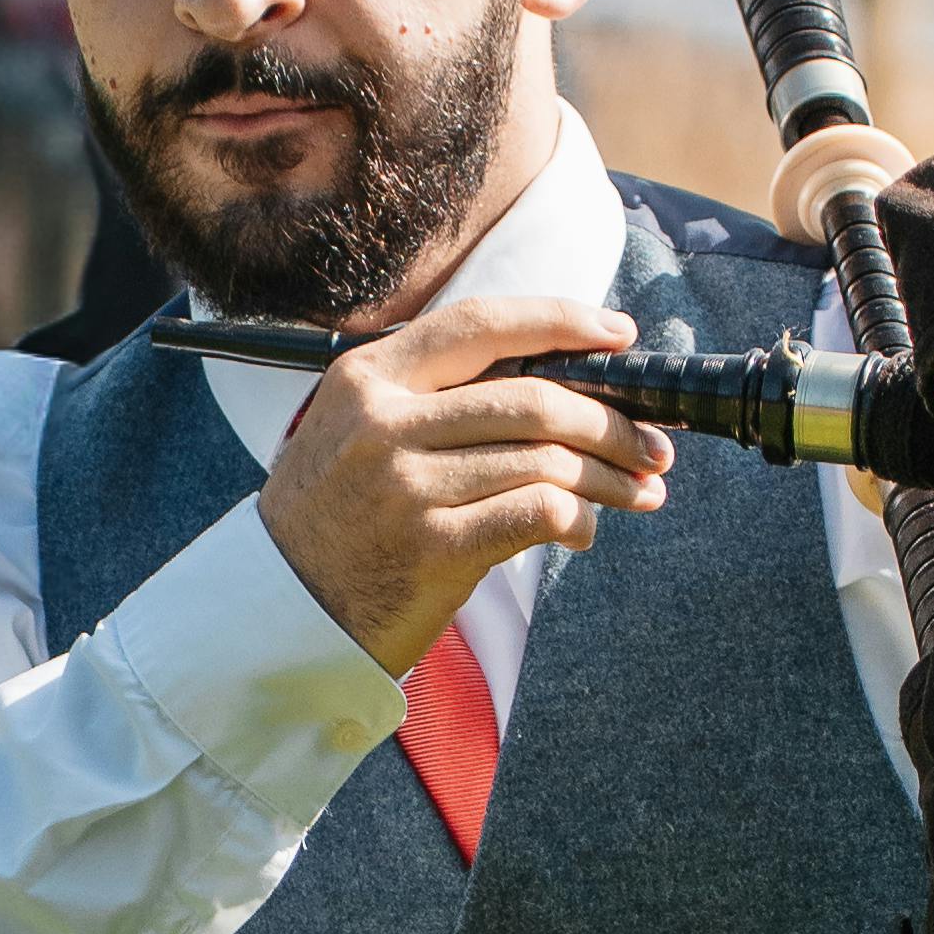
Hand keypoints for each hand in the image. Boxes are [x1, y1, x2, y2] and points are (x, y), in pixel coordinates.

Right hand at [257, 298, 675, 675]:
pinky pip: (537, 514)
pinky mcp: (434, 547)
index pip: (481, 325)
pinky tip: (584, 532)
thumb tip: (554, 389)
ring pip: (545, 459)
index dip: (560, 321)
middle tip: (652, 447)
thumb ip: (432, 400)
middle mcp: (386, 422)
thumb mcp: (356, 432)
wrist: (281, 612)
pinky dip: (577, 521)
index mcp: (370, 378)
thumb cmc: (336, 521)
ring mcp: (408, 485)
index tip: (618, 334)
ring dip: (608, 480)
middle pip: (533, 398)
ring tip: (637, 494)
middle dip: (611, 421)